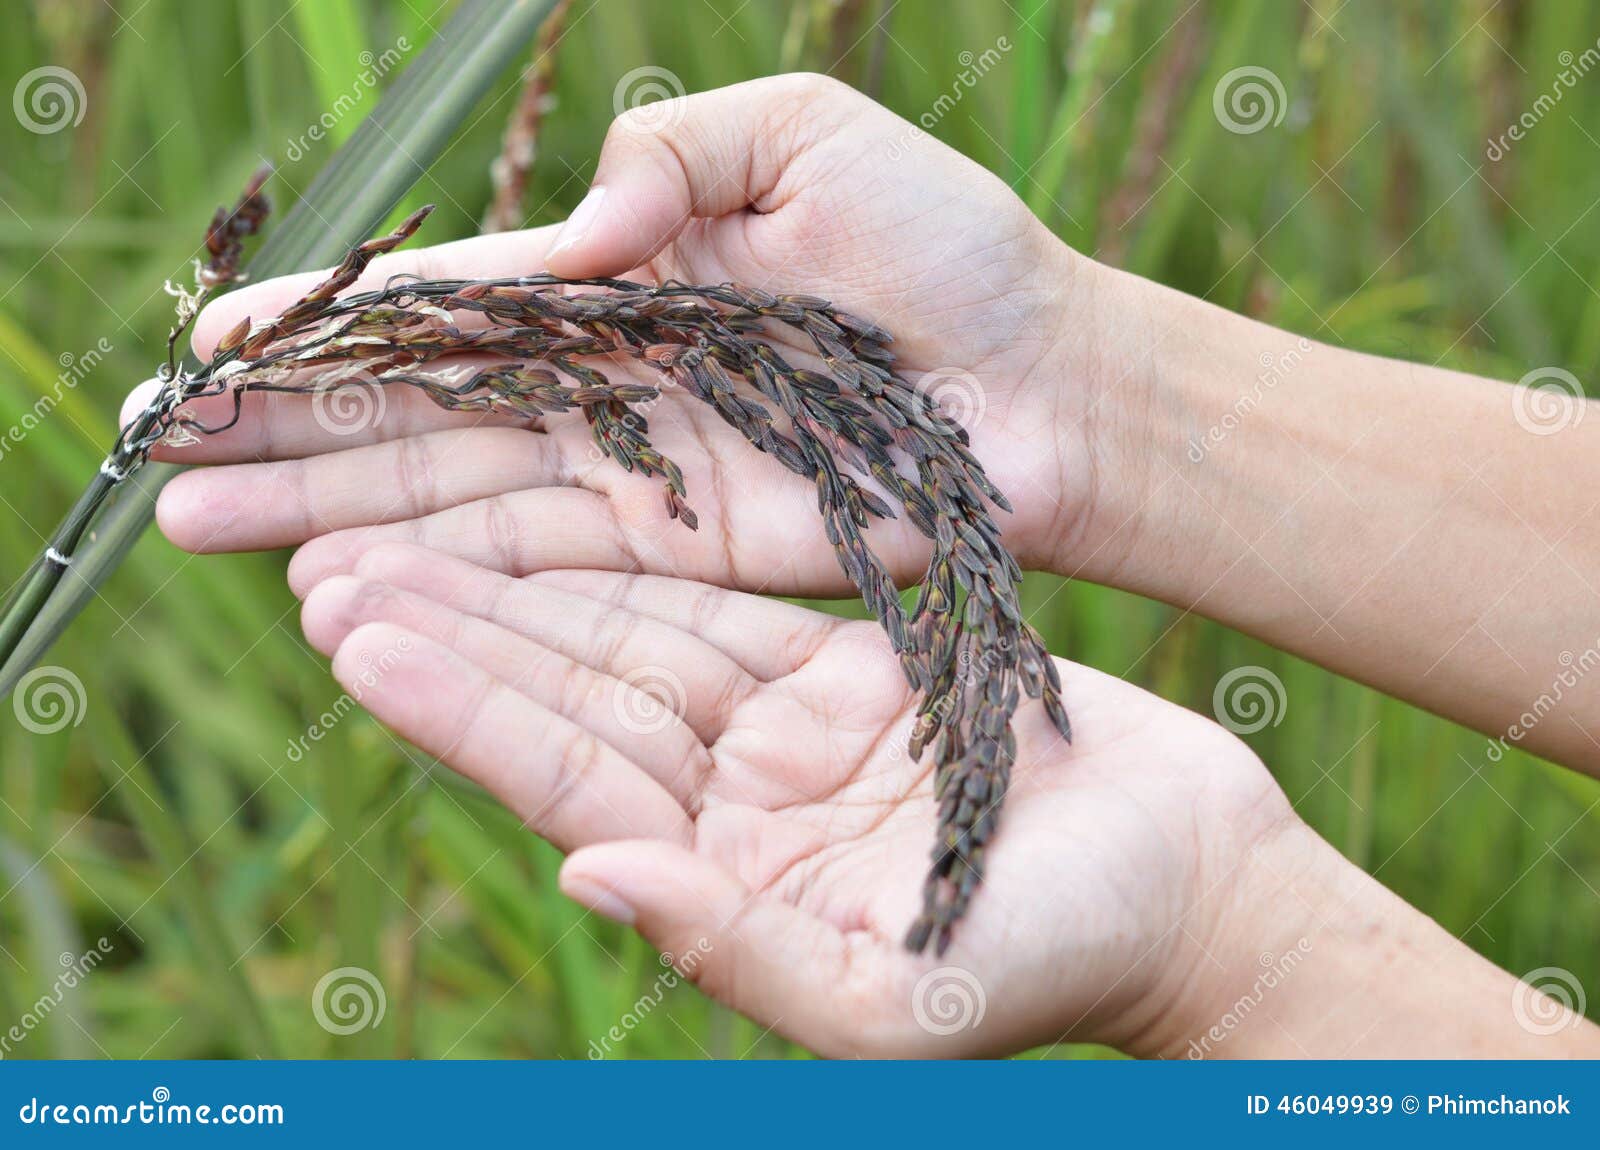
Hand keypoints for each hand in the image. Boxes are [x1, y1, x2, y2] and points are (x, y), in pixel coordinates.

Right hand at [127, 73, 1104, 595]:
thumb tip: (563, 242)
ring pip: (457, 494)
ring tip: (198, 520)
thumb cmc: (949, 246)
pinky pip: (546, 558)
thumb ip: (675, 156)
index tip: (217, 339)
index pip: (451, 304)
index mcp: (626, 274)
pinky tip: (338, 582)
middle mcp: (614, 382)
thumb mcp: (806, 139)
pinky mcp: (690, 551)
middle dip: (291, 429)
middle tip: (162, 449)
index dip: (334, 324)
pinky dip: (446, 572)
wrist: (1049, 381)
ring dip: (329, 510)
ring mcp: (644, 471)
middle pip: (424, 410)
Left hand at [293, 541, 1302, 1056]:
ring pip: (624, 643)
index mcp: (722, 889)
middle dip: (453, 630)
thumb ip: (741, 947)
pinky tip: (556, 513)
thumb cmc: (1062, 961)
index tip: (355, 631)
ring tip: (399, 531)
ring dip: (516, 587)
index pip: (564, 780)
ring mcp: (777, 738)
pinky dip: (632, 564)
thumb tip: (591, 877)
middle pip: (567, 702)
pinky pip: (713, 608)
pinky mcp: (836, 675)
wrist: (1188, 886)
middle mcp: (727, 810)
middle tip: (327, 559)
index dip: (460, 706)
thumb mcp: (893, 1000)